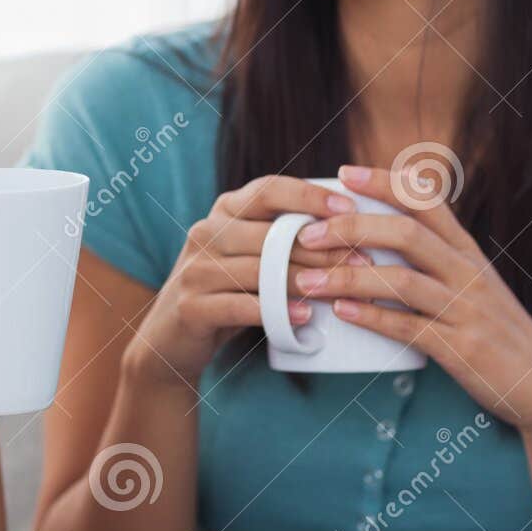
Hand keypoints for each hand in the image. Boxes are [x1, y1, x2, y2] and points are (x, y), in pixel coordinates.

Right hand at [127, 175, 371, 388]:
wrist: (170, 340)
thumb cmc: (226, 293)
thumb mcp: (248, 256)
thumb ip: (281, 237)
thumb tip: (349, 225)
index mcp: (223, 212)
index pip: (268, 190)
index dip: (308, 195)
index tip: (347, 207)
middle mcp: (206, 232)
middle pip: (270, 232)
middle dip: (320, 245)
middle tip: (361, 258)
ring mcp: (196, 269)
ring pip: (259, 269)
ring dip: (304, 279)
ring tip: (340, 289)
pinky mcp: (191, 305)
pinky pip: (241, 305)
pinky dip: (276, 311)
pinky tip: (304, 316)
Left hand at [291, 164, 531, 431]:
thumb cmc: (496, 331)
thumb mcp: (474, 283)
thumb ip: (437, 257)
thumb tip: (383, 230)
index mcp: (468, 252)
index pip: (426, 201)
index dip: (384, 182)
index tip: (344, 173)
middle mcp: (468, 273)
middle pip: (406, 233)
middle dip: (352, 228)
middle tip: (308, 234)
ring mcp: (466, 309)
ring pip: (402, 280)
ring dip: (348, 278)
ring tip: (307, 280)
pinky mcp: (461, 347)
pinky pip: (410, 327)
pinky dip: (372, 318)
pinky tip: (341, 312)